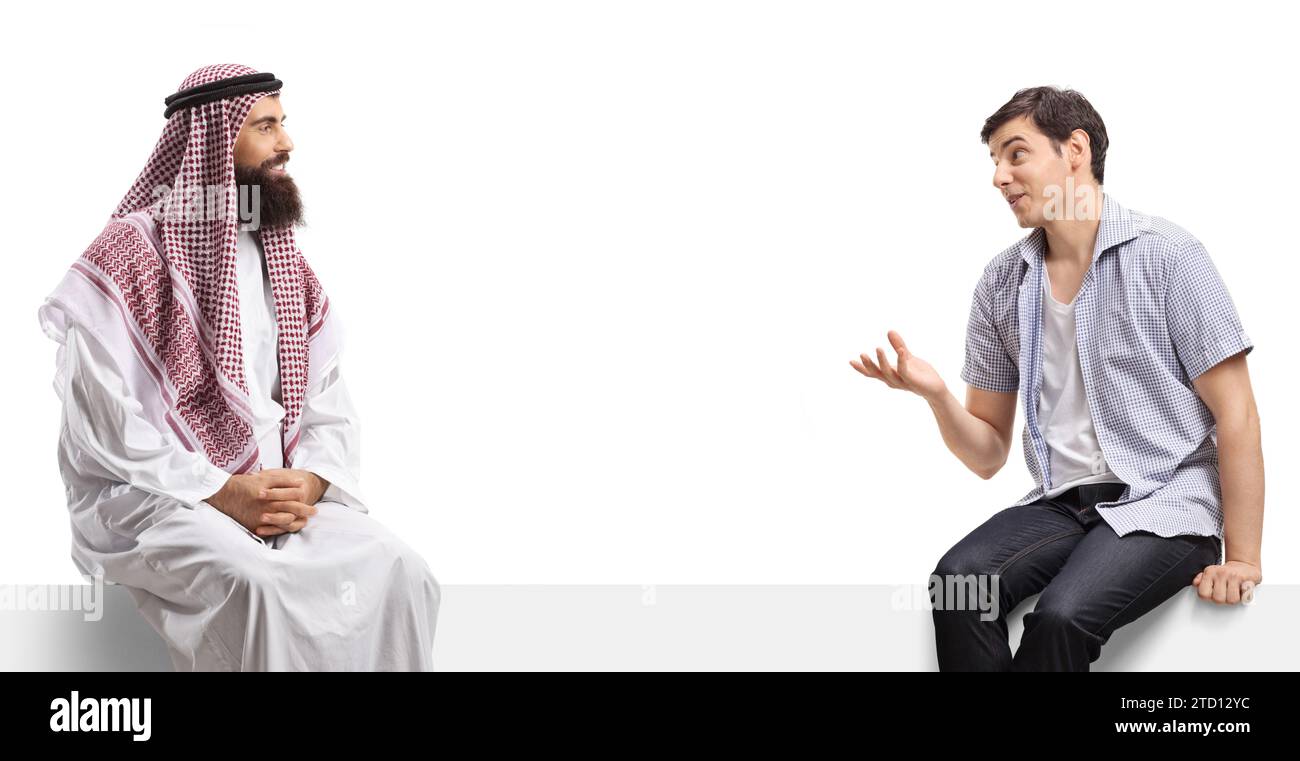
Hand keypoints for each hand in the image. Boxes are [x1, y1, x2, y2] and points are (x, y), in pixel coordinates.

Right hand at [207, 469, 327, 536]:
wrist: (221, 496)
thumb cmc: (243, 484)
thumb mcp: (262, 477)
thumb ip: (281, 479)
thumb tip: (299, 482)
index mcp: (268, 490)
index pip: (292, 494)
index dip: (303, 496)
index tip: (310, 499)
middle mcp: (265, 504)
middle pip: (292, 508)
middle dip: (305, 510)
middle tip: (314, 511)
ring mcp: (260, 516)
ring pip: (286, 521)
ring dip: (298, 521)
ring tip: (305, 521)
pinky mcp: (255, 526)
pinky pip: (274, 530)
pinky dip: (285, 529)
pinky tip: (291, 527)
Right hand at [850, 330, 946, 401]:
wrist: (936, 388)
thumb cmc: (921, 374)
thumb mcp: (907, 357)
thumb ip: (898, 345)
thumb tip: (889, 331)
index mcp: (889, 375)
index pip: (872, 372)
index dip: (862, 368)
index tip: (850, 361)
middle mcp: (892, 380)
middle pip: (877, 373)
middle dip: (868, 365)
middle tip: (862, 354)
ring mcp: (902, 381)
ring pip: (888, 372)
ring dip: (882, 361)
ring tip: (878, 348)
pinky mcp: (912, 381)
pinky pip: (904, 371)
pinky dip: (901, 361)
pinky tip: (902, 351)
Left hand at [1192, 560, 1261, 604]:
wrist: (1244, 565)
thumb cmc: (1226, 573)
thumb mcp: (1210, 574)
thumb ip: (1201, 580)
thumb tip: (1196, 584)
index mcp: (1210, 572)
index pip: (1203, 594)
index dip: (1209, 597)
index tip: (1213, 594)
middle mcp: (1221, 573)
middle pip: (1218, 599)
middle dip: (1222, 599)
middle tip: (1225, 593)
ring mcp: (1235, 576)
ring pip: (1231, 600)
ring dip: (1234, 599)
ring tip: (1234, 593)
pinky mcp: (1248, 580)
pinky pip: (1245, 595)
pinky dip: (1245, 596)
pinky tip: (1242, 591)